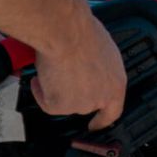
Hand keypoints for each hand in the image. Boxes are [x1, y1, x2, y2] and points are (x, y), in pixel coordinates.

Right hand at [31, 3, 125, 129]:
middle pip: (84, 104)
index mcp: (116, 84)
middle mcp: (100, 98)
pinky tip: (40, 76)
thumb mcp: (102, 49)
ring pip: (64, 101)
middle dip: (73, 93)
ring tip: (51, 66)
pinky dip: (40, 90)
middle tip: (62, 76)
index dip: (102, 119)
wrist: (65, 33)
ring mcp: (79, 105)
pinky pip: (46, 102)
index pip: (113, 111)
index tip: (94, 125)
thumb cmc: (82, 32)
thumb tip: (87, 70)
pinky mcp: (59, 106)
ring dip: (57, 88)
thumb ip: (99, 68)